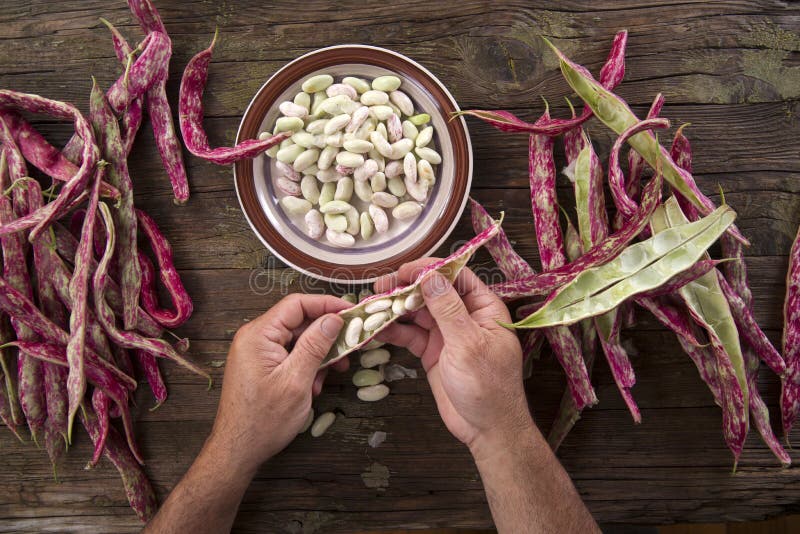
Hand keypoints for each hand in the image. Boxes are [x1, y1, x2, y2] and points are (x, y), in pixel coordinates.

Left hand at [206, 293, 349, 475]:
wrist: (238, 451)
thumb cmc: (264, 420)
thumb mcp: (296, 381)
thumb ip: (315, 346)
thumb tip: (334, 319)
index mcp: (258, 335)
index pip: (296, 305)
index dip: (326, 304)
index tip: (352, 312)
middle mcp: (255, 338)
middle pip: (299, 322)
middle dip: (326, 334)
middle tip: (352, 345)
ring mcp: (258, 352)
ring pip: (298, 340)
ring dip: (319, 354)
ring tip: (334, 372)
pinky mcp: (262, 366)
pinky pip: (291, 355)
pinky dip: (307, 365)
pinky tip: (315, 385)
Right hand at [374, 259, 530, 455]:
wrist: (487, 429)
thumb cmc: (489, 387)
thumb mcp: (468, 344)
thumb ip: (448, 309)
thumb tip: (431, 276)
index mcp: (483, 308)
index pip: (456, 277)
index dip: (429, 269)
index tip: (404, 270)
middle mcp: (465, 316)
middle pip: (432, 291)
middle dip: (406, 287)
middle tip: (380, 286)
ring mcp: (447, 334)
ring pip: (418, 313)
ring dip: (395, 308)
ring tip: (371, 304)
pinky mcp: (433, 352)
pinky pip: (411, 335)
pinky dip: (394, 331)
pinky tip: (376, 328)